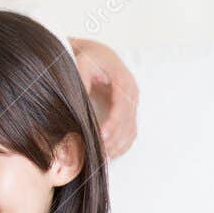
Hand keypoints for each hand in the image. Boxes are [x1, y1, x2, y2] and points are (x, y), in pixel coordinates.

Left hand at [73, 41, 138, 158]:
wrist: (95, 55)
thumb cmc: (87, 58)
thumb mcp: (82, 64)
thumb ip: (82, 79)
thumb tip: (81, 98)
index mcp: (123, 81)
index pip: (122, 106)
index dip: (113, 123)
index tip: (101, 136)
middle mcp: (132, 94)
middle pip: (128, 122)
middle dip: (114, 140)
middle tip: (97, 153)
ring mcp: (132, 104)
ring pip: (131, 131)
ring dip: (118, 146)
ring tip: (101, 158)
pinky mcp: (128, 112)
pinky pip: (130, 133)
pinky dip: (122, 146)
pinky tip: (109, 154)